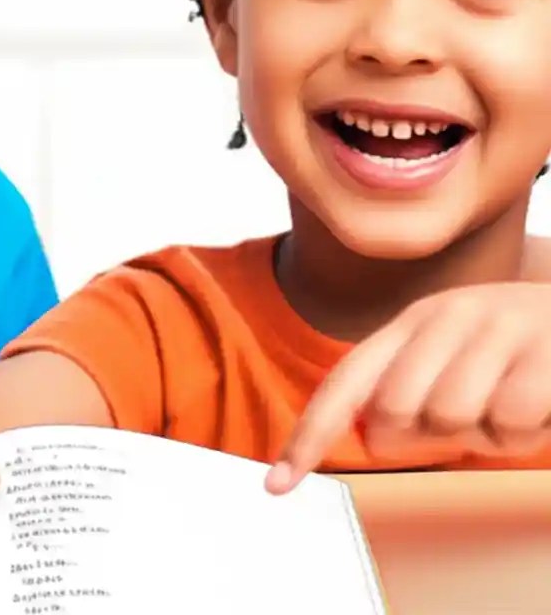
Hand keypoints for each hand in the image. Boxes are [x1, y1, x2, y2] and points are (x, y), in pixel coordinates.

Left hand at [268, 283, 550, 493]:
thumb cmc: (525, 357)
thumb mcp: (459, 364)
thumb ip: (408, 393)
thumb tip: (369, 435)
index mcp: (414, 322)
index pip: (345, 386)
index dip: (309, 437)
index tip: (277, 484)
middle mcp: (447, 315)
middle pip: (394, 413)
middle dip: (426, 438)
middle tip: (470, 423)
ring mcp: (497, 326)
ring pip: (451, 419)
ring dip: (484, 434)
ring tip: (511, 408)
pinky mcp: (544, 351)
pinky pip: (510, 422)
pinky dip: (525, 433)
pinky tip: (543, 408)